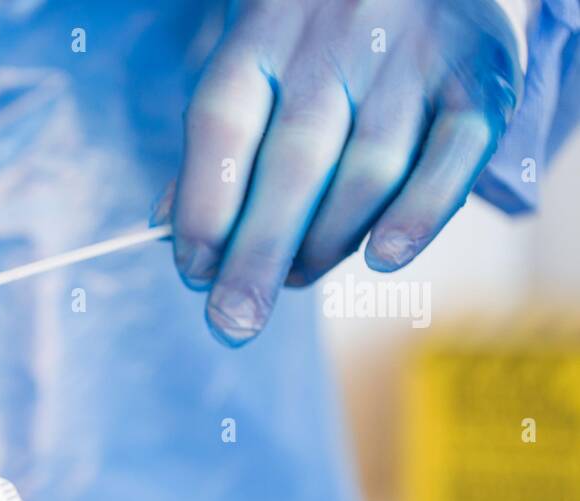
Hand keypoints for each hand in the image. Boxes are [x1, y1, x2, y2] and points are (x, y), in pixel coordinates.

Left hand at [166, 0, 522, 345]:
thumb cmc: (311, 38)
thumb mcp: (254, 62)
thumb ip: (218, 144)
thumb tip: (169, 230)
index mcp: (264, 29)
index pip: (222, 123)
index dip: (204, 207)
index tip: (193, 272)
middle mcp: (335, 40)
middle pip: (293, 161)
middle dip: (257, 255)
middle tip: (233, 323)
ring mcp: (411, 56)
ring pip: (367, 171)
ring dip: (325, 244)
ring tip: (293, 278)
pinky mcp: (478, 77)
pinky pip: (453, 156)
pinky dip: (420, 215)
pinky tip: (381, 260)